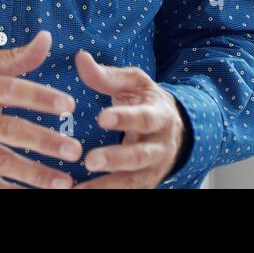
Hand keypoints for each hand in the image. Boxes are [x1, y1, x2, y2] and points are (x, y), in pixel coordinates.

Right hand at [0, 30, 83, 188]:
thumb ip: (13, 57)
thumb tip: (47, 39)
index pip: (13, 90)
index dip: (41, 98)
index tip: (69, 105)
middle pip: (10, 131)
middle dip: (45, 142)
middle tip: (74, 150)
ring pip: (0, 162)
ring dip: (34, 174)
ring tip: (64, 182)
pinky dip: (6, 192)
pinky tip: (30, 196)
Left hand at [71, 50, 186, 188]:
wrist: (175, 129)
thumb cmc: (146, 101)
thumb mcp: (134, 84)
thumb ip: (108, 75)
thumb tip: (81, 57)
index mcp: (159, 115)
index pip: (143, 117)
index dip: (124, 118)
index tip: (101, 118)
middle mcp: (159, 145)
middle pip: (139, 156)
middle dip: (115, 159)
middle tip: (89, 160)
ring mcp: (153, 169)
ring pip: (132, 182)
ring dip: (106, 187)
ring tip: (78, 190)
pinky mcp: (144, 184)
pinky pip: (126, 193)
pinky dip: (106, 195)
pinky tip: (80, 194)